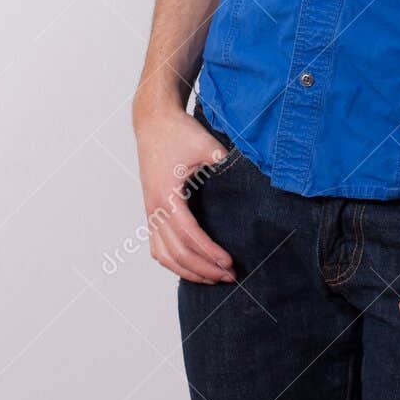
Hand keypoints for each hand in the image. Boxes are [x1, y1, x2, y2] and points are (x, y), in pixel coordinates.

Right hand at [134, 102, 236, 283]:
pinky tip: (191, 266)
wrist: (154, 122)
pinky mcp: (152, 210)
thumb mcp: (205, 144)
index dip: (208, 253)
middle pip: (176, 252)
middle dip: (203, 269)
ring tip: (213, 277)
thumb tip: (248, 178)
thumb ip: (223, 162)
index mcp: (167, 195)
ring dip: (187, 271)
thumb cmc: (178, 132)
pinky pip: (157, 246)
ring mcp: (151, 211)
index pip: (188, 235)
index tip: (229, 263)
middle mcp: (155, 208)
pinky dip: (172, 262)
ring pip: (163, 255)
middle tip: (229, 275)